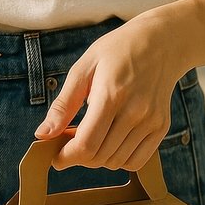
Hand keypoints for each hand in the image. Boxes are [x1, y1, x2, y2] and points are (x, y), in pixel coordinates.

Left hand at [33, 15, 181, 171]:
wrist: (161, 42)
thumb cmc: (117, 51)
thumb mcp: (83, 68)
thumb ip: (64, 104)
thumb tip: (43, 135)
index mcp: (111, 94)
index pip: (86, 144)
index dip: (66, 157)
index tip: (56, 157)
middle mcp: (135, 111)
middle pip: (99, 157)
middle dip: (78, 156)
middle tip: (70, 140)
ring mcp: (151, 121)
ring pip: (117, 162)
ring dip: (98, 158)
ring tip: (91, 136)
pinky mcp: (161, 127)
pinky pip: (136, 161)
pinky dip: (119, 160)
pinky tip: (111, 141)